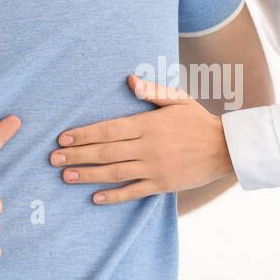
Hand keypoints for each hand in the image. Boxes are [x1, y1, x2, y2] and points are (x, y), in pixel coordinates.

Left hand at [52, 77, 233, 204]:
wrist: (226, 148)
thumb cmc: (199, 121)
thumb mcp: (178, 99)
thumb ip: (152, 92)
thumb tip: (130, 81)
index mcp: (148, 124)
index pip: (108, 129)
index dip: (83, 134)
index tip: (62, 139)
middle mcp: (147, 147)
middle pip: (105, 152)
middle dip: (77, 155)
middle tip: (53, 159)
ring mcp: (154, 168)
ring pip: (114, 172)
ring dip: (88, 175)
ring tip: (66, 177)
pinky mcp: (162, 185)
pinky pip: (133, 191)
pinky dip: (113, 196)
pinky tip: (95, 198)